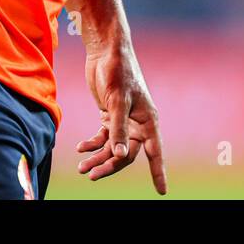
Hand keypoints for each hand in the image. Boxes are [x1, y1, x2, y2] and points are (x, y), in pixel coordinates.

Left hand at [77, 42, 167, 193]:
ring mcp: (123, 121)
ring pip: (112, 148)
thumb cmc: (118, 71)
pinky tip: (80, 148)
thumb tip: (119, 156)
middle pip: (126, 154)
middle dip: (109, 166)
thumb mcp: (116, 101)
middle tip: (91, 174)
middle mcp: (137, 123)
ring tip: (82, 167)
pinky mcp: (109, 116)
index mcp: (147, 120)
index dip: (158, 172)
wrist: (105, 50)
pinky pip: (103, 138)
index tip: (162, 192)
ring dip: (97, 158)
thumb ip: (118, 129)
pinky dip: (92, 144)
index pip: (155, 152)